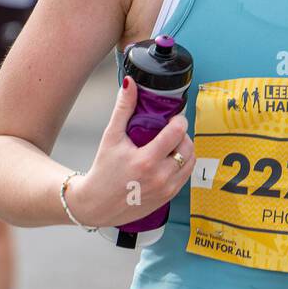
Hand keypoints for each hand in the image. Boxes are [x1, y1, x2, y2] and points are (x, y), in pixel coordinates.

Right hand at [67, 76, 194, 228]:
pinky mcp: (168, 198)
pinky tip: (168, 159)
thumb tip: (130, 84)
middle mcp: (159, 177)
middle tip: (171, 130)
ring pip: (190, 162)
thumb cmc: (103, 170)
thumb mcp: (111, 137)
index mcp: (146, 161)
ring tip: (171, 144)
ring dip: (185, 149)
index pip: (176, 134)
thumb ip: (123, 108)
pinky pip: (185, 176)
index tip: (173, 118)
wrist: (97, 204)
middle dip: (182, 134)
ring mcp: (166, 190)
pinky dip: (181, 164)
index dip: (179, 121)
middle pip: (187, 147)